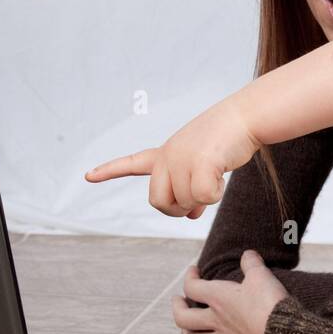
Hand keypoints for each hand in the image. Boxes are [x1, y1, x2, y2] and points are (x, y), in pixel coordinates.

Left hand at [84, 97, 259, 217]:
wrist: (244, 118)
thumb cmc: (226, 141)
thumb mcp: (204, 165)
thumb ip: (192, 189)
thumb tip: (190, 215)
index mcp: (166, 153)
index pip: (133, 163)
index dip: (110, 170)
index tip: (88, 176)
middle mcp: (168, 155)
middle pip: (158, 202)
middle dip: (176, 210)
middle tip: (195, 206)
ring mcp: (181, 158)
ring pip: (185, 202)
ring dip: (204, 199)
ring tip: (216, 175)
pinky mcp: (199, 162)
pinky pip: (203, 198)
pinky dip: (215, 195)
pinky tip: (221, 177)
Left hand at [169, 256, 287, 333]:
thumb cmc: (270, 304)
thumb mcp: (262, 276)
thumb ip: (252, 263)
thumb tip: (248, 255)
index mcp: (218, 298)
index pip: (192, 287)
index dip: (189, 277)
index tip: (194, 271)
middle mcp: (216, 319)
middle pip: (183, 317)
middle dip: (177, 307)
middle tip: (178, 301)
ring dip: (187, 331)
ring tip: (187, 326)